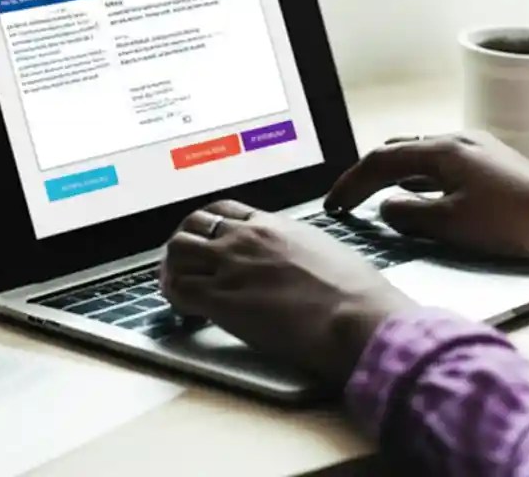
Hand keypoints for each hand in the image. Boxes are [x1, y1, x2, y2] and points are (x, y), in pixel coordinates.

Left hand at [160, 200, 415, 385]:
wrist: (356, 318)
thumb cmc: (356, 293)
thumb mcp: (325, 250)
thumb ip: (299, 248)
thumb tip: (298, 260)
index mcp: (272, 225)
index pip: (222, 211)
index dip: (207, 226)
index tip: (205, 241)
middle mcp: (245, 239)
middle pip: (191, 225)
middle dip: (183, 244)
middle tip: (184, 265)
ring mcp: (230, 267)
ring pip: (177, 252)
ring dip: (173, 269)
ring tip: (178, 288)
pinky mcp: (221, 300)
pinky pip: (178, 289)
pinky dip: (173, 298)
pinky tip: (183, 310)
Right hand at [325, 131, 528, 259]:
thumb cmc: (513, 222)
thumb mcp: (451, 224)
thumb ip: (409, 214)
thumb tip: (387, 208)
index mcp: (440, 150)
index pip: (379, 161)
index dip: (351, 183)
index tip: (333, 205)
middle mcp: (455, 140)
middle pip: (397, 150)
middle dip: (367, 174)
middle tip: (349, 199)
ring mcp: (476, 148)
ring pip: (420, 155)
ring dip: (393, 175)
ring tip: (378, 198)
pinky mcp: (491, 163)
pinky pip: (441, 164)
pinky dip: (418, 178)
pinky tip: (422, 197)